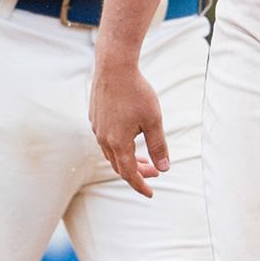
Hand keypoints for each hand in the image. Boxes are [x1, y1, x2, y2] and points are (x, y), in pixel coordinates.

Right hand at [89, 56, 167, 197]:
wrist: (114, 67)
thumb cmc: (136, 92)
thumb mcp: (153, 121)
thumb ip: (158, 146)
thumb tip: (164, 168)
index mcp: (118, 143)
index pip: (129, 174)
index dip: (140, 185)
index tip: (150, 193)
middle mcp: (103, 138)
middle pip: (119, 165)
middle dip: (137, 172)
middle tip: (154, 172)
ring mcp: (97, 127)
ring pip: (110, 153)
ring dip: (127, 159)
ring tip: (143, 158)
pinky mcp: (94, 117)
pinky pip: (105, 139)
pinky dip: (118, 146)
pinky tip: (129, 137)